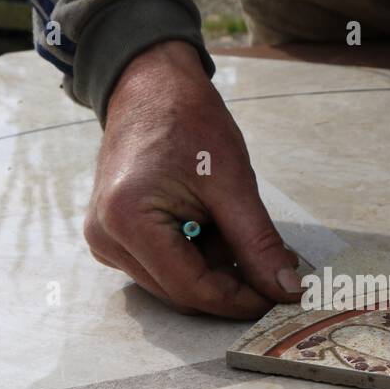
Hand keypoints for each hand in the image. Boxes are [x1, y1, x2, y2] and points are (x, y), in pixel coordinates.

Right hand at [84, 40, 300, 318]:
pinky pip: (162, 269)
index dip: (240, 300)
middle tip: (267, 257)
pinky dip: (194, 257)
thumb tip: (286, 291)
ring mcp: (103, 242)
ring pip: (174, 285)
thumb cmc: (188, 122)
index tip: (281, 297)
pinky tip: (206, 223)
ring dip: (211, 267)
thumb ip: (258, 243)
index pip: (192, 289)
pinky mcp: (111, 239)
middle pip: (181, 293)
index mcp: (127, 220)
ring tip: (225, 221)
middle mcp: (105, 239)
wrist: (149, 87)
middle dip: (228, 282)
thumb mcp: (232, 183)